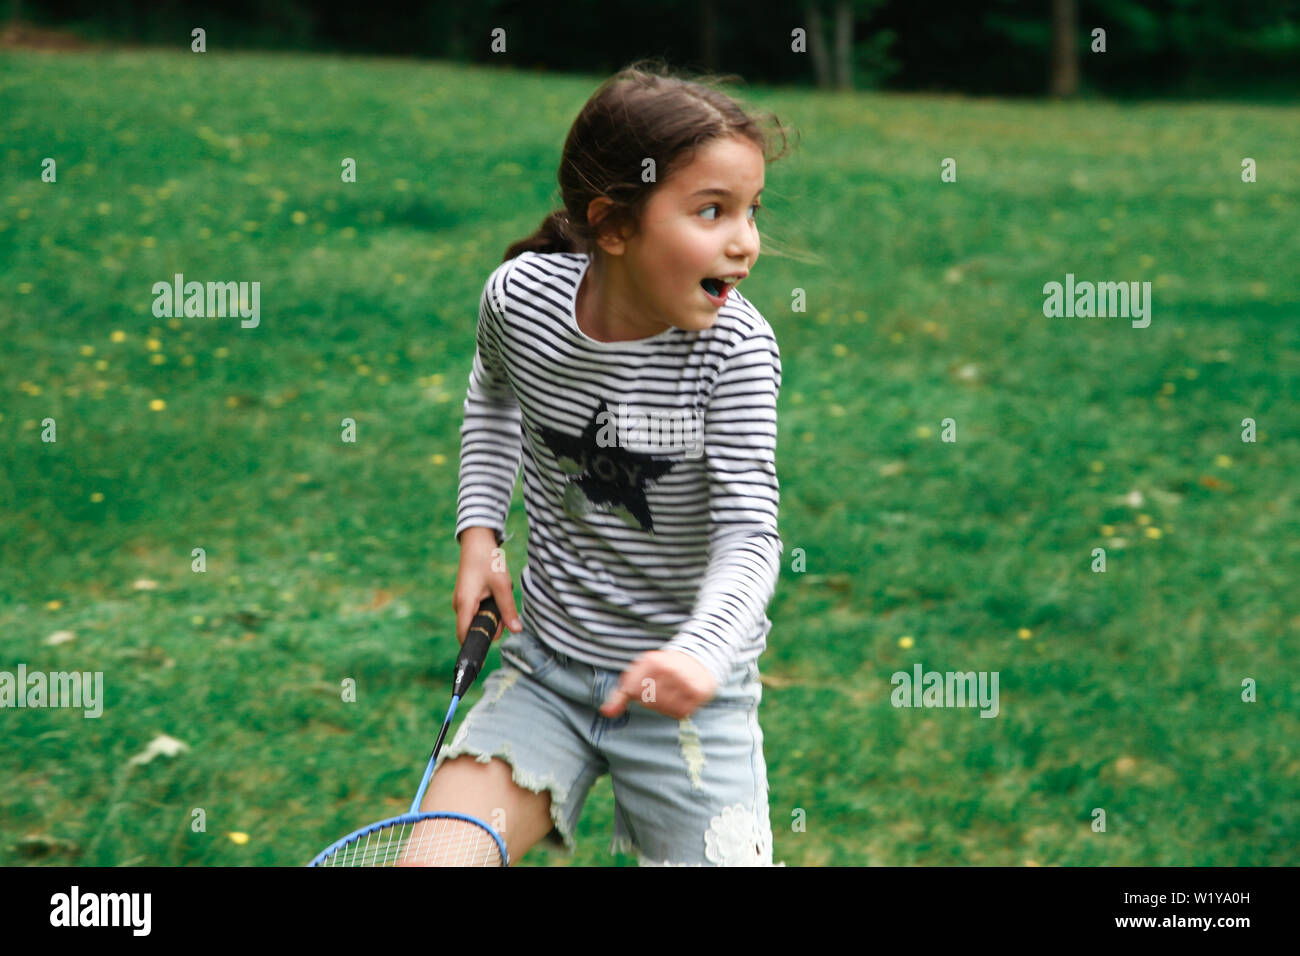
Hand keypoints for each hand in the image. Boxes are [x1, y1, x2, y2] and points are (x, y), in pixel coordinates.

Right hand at [453, 527, 521, 643]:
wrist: (477, 540)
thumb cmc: (488, 560)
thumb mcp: (502, 585)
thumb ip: (508, 610)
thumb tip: (516, 630)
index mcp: (465, 605)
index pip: (464, 635)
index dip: (473, 648)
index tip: (483, 660)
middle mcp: (460, 606)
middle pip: (474, 629)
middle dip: (492, 627)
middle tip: (506, 614)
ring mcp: (462, 601)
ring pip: (478, 620)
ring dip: (493, 615)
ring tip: (502, 596)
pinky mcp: (466, 597)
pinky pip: (478, 610)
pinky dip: (489, 608)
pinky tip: (497, 594)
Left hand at [600, 650, 716, 719]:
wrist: (698, 659)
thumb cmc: (662, 669)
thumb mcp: (639, 673)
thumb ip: (620, 694)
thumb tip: (605, 713)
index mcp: (650, 661)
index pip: (631, 691)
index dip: (636, 692)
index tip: (646, 683)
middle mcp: (668, 669)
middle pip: (647, 702)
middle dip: (651, 699)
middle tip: (661, 687)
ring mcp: (684, 681)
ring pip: (663, 709)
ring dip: (665, 705)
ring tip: (671, 692)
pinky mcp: (698, 693)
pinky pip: (680, 713)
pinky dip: (678, 710)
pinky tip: (680, 698)